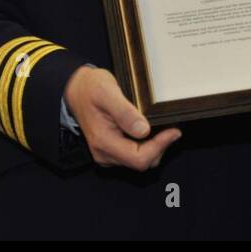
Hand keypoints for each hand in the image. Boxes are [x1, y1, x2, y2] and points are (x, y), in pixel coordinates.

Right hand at [64, 65, 180, 169]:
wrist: (76, 90)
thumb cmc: (91, 88)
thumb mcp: (107, 92)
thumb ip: (125, 112)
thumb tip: (144, 130)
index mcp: (103, 141)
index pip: (139, 158)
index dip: (160, 146)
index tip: (173, 130)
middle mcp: (104, 153)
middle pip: (142, 162)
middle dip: (160, 146)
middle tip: (172, 126)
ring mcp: (107, 154)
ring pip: (140, 161)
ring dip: (155, 147)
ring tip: (164, 126)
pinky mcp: (111, 150)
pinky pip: (134, 155)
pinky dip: (147, 145)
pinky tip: (151, 129)